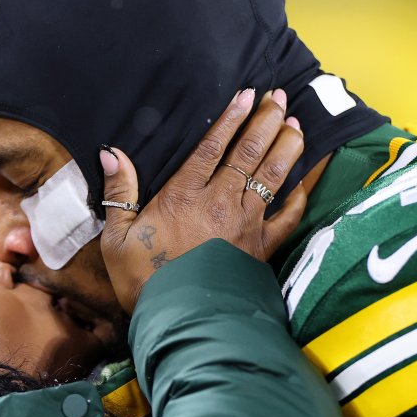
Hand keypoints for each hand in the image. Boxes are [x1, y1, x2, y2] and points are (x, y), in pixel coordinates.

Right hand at [99, 88, 306, 312]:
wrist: (179, 321)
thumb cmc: (143, 281)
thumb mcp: (116, 238)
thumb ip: (119, 192)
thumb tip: (111, 152)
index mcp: (184, 196)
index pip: (213, 147)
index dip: (231, 118)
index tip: (246, 94)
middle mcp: (220, 203)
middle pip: (250, 153)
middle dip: (266, 121)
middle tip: (279, 98)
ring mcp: (246, 225)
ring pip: (273, 177)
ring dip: (286, 147)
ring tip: (297, 125)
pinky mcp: (261, 249)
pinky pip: (288, 218)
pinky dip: (299, 197)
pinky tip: (306, 181)